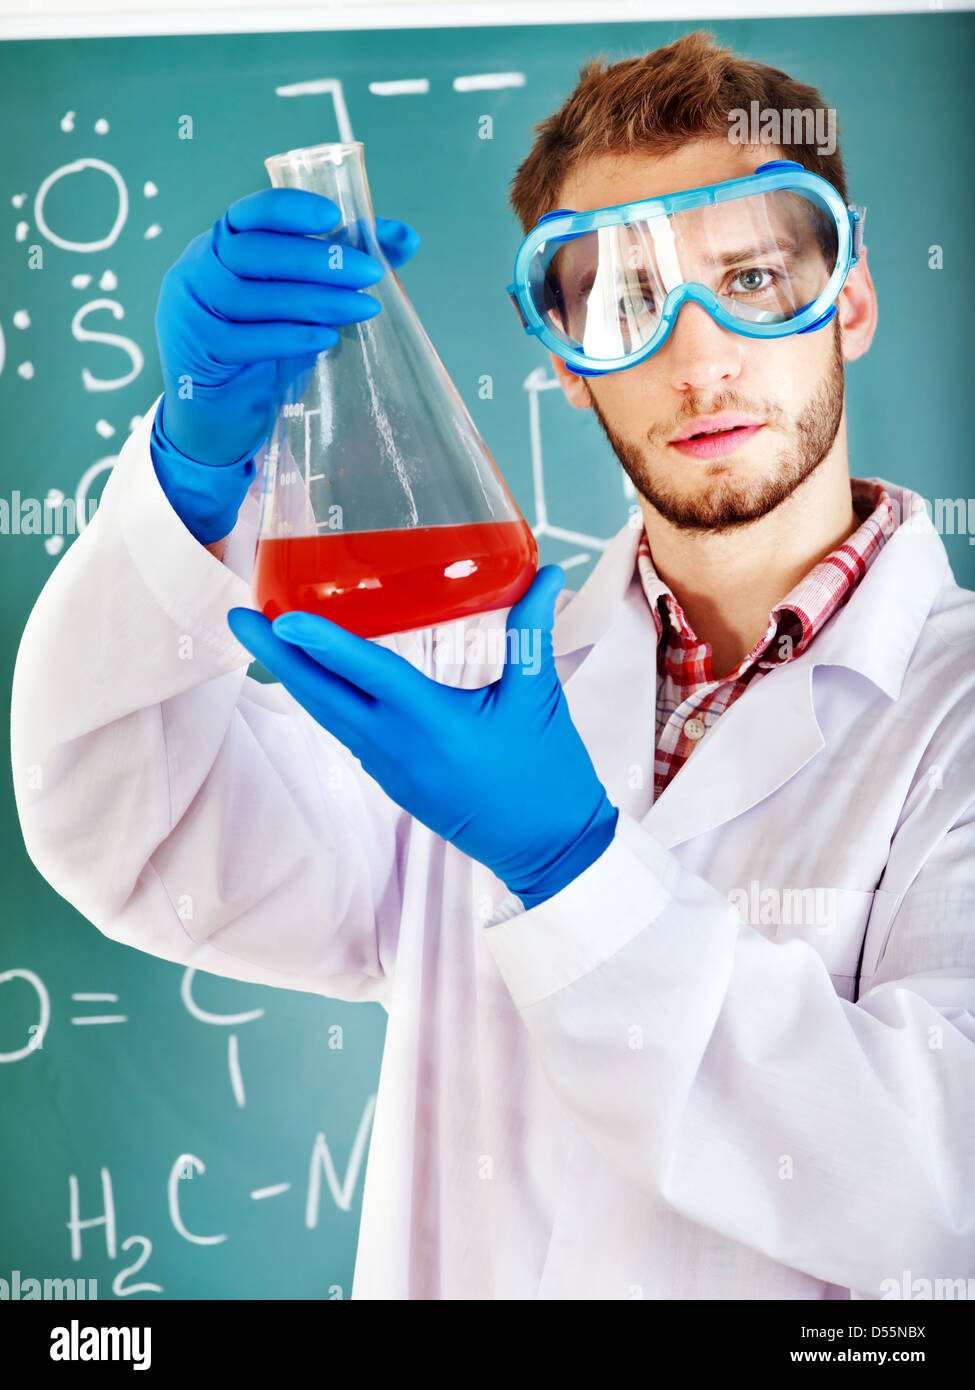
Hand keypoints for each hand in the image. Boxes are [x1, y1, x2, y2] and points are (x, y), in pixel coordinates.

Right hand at [151, 189, 419, 542]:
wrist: (219, 414)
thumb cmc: (262, 347)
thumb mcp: (300, 301)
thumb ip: (343, 264)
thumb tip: (405, 236)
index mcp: (222, 245)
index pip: (248, 213)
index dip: (288, 208)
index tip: (335, 215)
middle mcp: (198, 269)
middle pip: (253, 253)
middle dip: (316, 260)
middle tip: (370, 272)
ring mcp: (190, 311)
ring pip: (248, 296)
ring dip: (313, 300)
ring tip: (363, 307)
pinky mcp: (197, 354)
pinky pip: (241, 341)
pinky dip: (288, 337)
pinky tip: (325, 339)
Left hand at [226, 565, 618, 908]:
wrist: (549, 850)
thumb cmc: (548, 774)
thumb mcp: (540, 697)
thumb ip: (532, 630)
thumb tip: (548, 571)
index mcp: (432, 722)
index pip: (365, 673)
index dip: (320, 642)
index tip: (278, 617)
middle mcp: (398, 746)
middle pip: (320, 696)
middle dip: (274, 655)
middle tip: (237, 616)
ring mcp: (390, 769)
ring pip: (328, 716)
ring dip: (294, 676)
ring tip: (265, 638)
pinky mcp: (394, 782)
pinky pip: (346, 733)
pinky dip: (323, 700)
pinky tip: (317, 678)